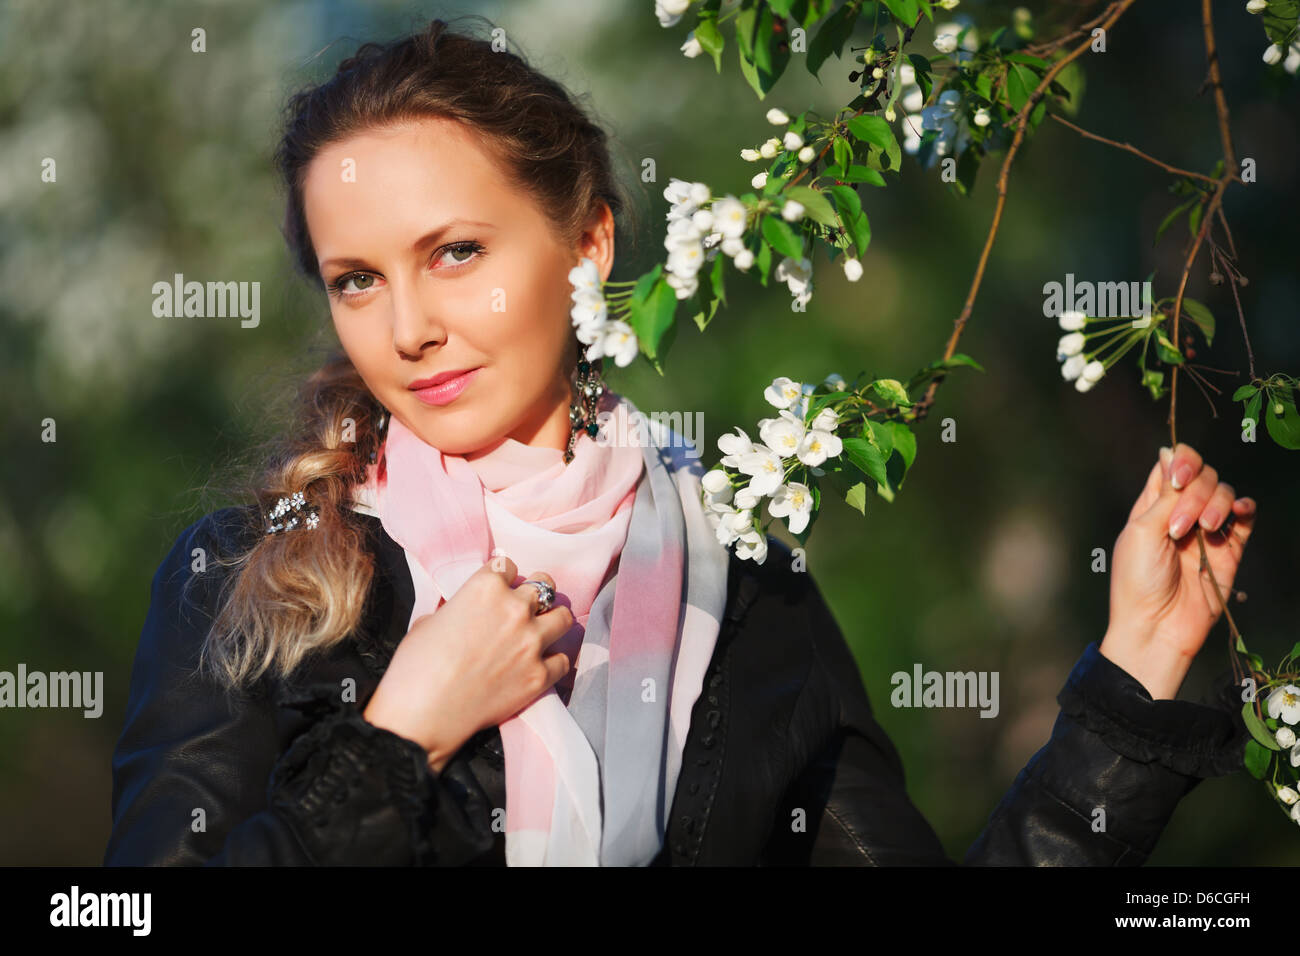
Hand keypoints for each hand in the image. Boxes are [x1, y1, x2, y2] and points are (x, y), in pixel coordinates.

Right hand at [362, 555, 574, 772]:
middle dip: (536, 593)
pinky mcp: (539, 676)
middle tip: (530, 604)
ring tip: (545, 629)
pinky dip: (554, 661)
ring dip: (553, 621)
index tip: (501, 586)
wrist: (423, 713)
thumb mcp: (429, 620)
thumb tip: (463, 613)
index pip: (507, 566)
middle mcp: (515, 609)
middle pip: (543, 586)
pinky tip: (543, 663)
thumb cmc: (416, 667)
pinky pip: (563, 660)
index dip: (502, 577)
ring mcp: (531, 643)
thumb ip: (456, 609)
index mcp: (485, 588)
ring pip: (563, 618)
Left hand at [1099, 442, 1256, 699]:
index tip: (1179, 478)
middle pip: (1201, 477)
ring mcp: (1206, 530)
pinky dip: (1245, 508)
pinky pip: (1245, 518)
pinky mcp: (1229, 549)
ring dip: (1216, 504)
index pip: (1172, 466)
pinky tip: (1238, 512)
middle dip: (1195, 492)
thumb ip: (1162, 495)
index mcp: (1151, 506)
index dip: (1181, 462)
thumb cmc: (1137, 581)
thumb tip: (1169, 452)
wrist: (1157, 626)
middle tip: (1180, 526)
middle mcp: (1179, 513)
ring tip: (1204, 531)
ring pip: (1223, 493)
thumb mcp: (1142, 532)